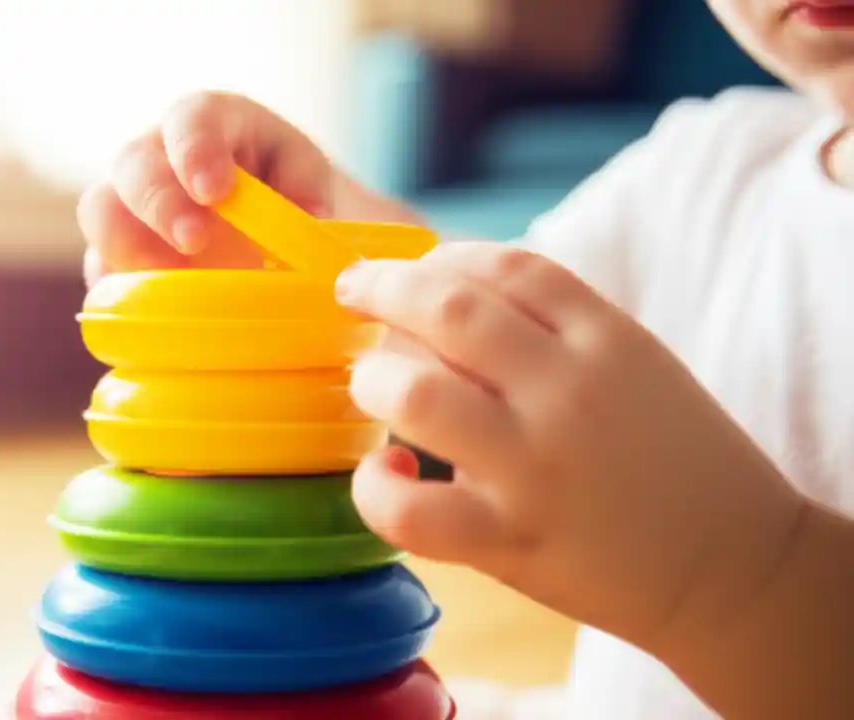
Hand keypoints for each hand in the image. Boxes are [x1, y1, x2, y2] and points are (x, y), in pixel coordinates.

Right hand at [78, 91, 420, 284]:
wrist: (295, 246)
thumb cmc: (308, 211)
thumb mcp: (323, 195)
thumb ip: (311, 205)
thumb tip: (307, 233)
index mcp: (217, 126)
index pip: (193, 118)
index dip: (195, 148)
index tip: (215, 189)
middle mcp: (162, 157)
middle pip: (132, 163)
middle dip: (158, 201)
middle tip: (193, 241)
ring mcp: (134, 209)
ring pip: (102, 214)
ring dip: (130, 249)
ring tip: (173, 286)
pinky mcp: (122, 259)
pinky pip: (103, 272)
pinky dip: (124, 293)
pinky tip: (158, 314)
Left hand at [337, 242, 806, 651]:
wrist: (736, 568)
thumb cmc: (671, 458)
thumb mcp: (633, 364)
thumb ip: (555, 326)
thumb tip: (444, 289)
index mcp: (608, 338)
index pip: (507, 264)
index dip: (442, 257)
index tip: (410, 268)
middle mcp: (569, 391)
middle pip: (448, 309)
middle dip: (381, 288)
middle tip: (353, 292)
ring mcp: (536, 467)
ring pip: (415, 393)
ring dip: (373, 379)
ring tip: (371, 386)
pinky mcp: (511, 541)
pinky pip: (411, 511)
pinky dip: (376, 488)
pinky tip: (386, 472)